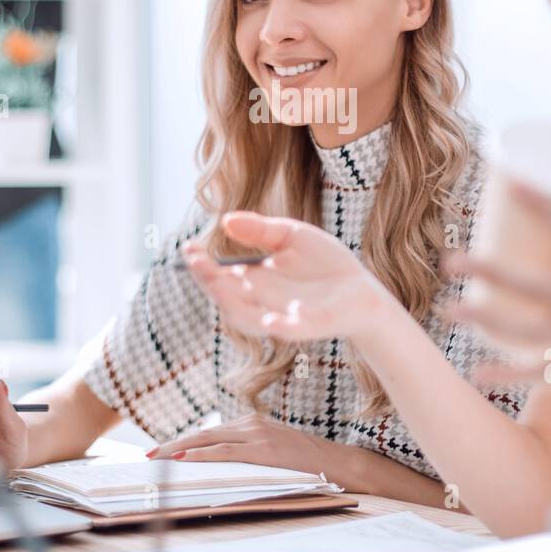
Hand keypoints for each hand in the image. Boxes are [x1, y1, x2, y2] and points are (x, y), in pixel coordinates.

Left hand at [147, 413, 351, 482]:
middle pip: (203, 434)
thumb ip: (250, 450)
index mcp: (251, 424)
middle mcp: (251, 424)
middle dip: (174, 445)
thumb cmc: (305, 460)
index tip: (163, 450)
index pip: (210, 433)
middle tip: (149, 455)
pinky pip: (224, 451)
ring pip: (209, 440)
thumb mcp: (273, 449)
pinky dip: (201, 454)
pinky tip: (184, 459)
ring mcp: (256, 435)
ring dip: (180, 449)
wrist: (336, 462)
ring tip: (158, 458)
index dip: (185, 441)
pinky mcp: (262, 448)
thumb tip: (224, 461)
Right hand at [180, 211, 397, 346]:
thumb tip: (226, 221)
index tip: (189, 247)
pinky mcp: (310, 326)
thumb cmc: (324, 265)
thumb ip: (260, 230)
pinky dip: (280, 326)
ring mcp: (283, 316)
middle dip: (209, 281)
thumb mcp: (291, 236)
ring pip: (249, 318)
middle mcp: (262, 302)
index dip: (201, 264)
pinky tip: (270, 320)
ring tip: (219, 281)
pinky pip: (291, 330)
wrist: (362, 290)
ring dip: (233, 304)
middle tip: (198, 261)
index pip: (219, 276)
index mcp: (254, 281)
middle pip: (226, 298)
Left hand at [447, 180, 550, 391]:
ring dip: (489, 320)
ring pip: (533, 331)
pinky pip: (547, 373)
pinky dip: (512, 375)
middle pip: (540, 287)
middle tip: (449, 259)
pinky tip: (477, 371)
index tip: (510, 182)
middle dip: (492, 273)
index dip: (546, 204)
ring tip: (449, 309)